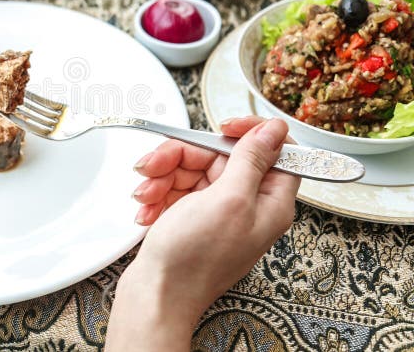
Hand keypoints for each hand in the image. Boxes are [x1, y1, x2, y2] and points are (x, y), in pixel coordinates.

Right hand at [104, 117, 299, 351]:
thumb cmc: (194, 260)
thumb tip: (275, 130)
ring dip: (162, 176)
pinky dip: (157, 192)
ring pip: (191, 167)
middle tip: (158, 168)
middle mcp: (246, 204)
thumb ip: (252, 160)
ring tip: (147, 195)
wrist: (156, 296)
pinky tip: (147, 208)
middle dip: (183, 157)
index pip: (273, 150)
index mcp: (269, 201)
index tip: (222, 128)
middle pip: (220, 155)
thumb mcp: (229, 200)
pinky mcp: (192, 215)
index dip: (249, 133)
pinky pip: (175, 186)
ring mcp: (217, 210)